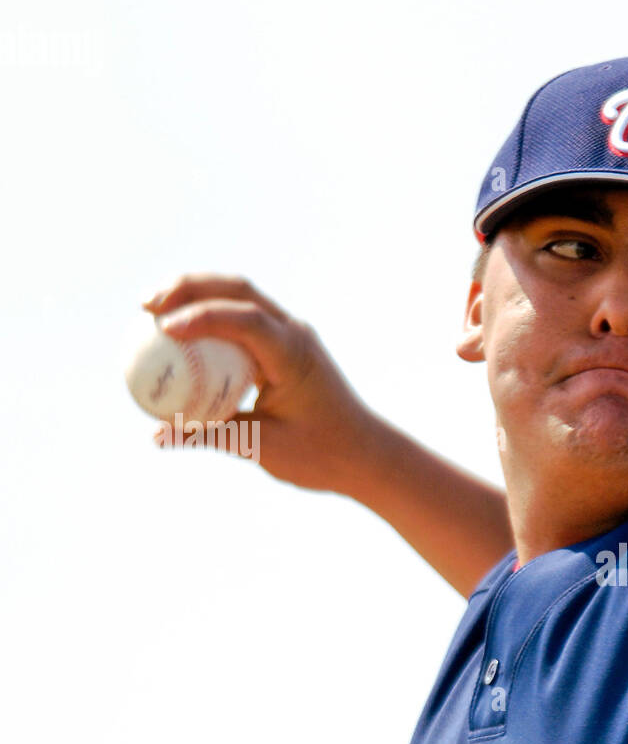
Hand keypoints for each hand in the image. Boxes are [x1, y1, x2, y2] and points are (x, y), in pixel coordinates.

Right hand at [143, 274, 379, 495]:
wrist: (367, 454)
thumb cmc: (324, 456)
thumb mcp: (265, 449)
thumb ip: (212, 437)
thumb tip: (158, 437)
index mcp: (295, 355)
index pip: (245, 319)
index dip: (201, 316)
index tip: (162, 328)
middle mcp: (295, 334)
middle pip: (237, 289)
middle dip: (188, 288)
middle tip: (145, 305)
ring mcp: (292, 335)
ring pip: (240, 296)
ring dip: (196, 294)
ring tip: (152, 309)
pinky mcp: (285, 345)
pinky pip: (243, 319)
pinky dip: (210, 317)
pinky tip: (178, 332)